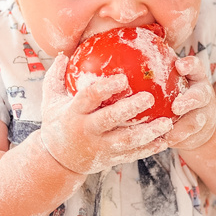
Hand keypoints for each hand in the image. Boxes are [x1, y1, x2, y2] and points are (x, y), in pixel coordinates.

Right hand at [39, 54, 173, 174]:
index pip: (89, 97)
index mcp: (73, 113)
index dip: (106, 88)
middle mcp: (86, 131)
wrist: (57, 162)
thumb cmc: (56, 124)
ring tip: (167, 122)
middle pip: (110, 119)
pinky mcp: (110, 159)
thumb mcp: (49, 101)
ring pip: (126, 141)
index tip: (123, 78)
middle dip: (131, 108)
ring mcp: (99, 147)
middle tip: (150, 97)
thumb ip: (55, 77)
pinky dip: (149, 148)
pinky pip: (132, 154)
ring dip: (148, 132)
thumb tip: (63, 53)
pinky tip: (165, 140)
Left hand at [163, 55, 215, 151]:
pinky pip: (187, 137)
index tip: (179, 65)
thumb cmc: (175, 93)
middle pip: (200, 96)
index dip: (190, 65)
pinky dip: (175, 139)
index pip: (195, 67)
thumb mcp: (172, 79)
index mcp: (194, 77)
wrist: (199, 122)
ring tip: (169, 132)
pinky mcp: (197, 132)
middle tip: (176, 106)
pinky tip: (161, 141)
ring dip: (183, 127)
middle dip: (189, 100)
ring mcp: (202, 115)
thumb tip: (119, 55)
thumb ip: (156, 70)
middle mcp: (201, 95)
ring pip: (195, 121)